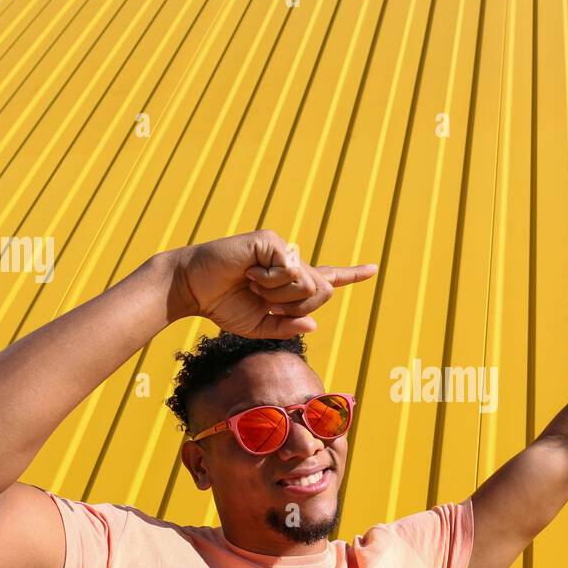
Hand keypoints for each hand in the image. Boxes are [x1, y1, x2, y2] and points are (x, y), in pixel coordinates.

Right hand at [168, 229, 376, 336]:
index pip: (326, 279)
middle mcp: (291, 263)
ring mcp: (282, 249)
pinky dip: (269, 282)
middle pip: (322, 292)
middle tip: (266, 300)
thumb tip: (314, 324)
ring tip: (252, 284)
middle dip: (297, 307)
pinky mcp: (271, 241)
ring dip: (278, 295)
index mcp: (290, 282)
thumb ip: (288, 327)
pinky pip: (290, 271)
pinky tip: (249, 273)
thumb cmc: (223, 305)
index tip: (373, 269)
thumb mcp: (260, 327)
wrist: (194, 290)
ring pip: (307, 283)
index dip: (351, 274)